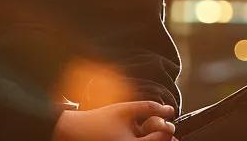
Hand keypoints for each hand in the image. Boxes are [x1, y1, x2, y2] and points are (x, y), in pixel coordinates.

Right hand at [52, 101, 177, 140]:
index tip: (168, 123)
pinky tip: (139, 138)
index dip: (168, 129)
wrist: (76, 131)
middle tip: (165, 133)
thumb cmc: (99, 120)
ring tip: (152, 136)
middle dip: (164, 140)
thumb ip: (149, 108)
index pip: (161, 139)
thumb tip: (170, 110)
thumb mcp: (125, 110)